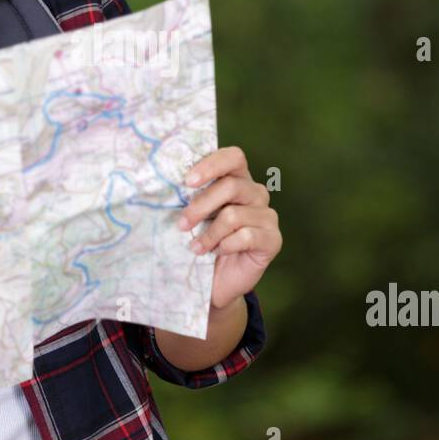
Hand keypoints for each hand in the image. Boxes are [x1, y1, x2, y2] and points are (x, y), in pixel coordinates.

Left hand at [176, 145, 280, 310]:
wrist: (217, 281)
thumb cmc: (203, 242)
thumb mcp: (195, 217)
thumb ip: (190, 198)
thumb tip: (166, 184)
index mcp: (238, 180)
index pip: (233, 157)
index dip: (211, 165)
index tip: (187, 182)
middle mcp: (256, 194)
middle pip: (231, 186)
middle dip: (201, 206)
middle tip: (181, 224)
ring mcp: (267, 216)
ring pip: (234, 215)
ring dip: (209, 234)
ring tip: (196, 247)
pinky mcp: (273, 239)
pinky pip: (246, 236)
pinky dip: (225, 246)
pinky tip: (217, 253)